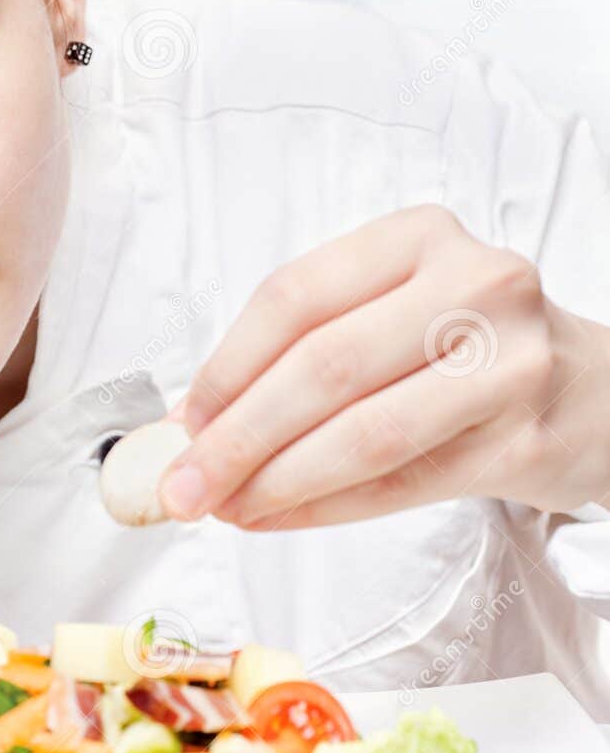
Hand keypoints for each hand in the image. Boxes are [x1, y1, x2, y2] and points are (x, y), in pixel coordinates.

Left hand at [159, 204, 609, 529]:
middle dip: (239, 436)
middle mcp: (472, 287)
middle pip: (324, 367)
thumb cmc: (471, 345)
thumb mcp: (395, 307)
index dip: (227, 365)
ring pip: (364, 434)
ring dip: (277, 481)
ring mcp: (508, 364)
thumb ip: (304, 347)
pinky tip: (279, 516)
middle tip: (184, 485)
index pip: (296, 297)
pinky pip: (402, 485)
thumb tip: (194, 420)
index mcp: (420, 237)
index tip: (183, 420)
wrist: (597, 393)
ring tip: (225, 507)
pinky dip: (326, 507)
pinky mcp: (525, 441)